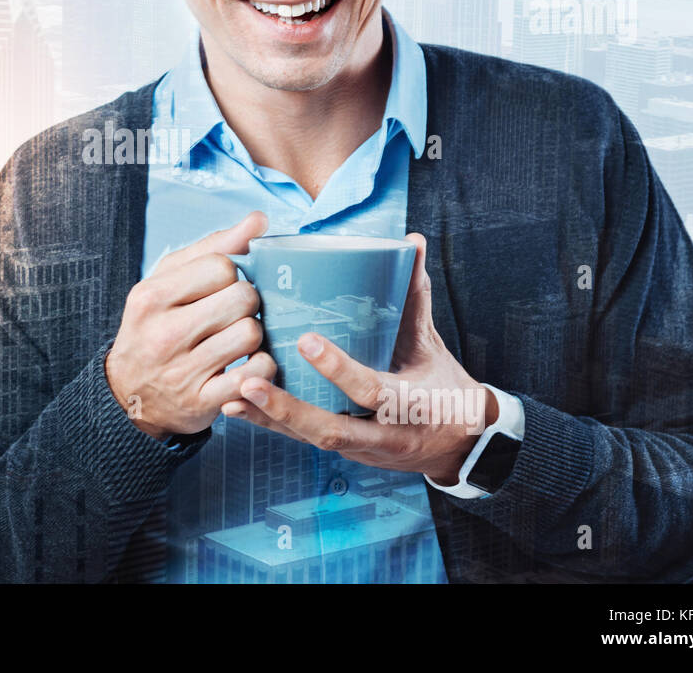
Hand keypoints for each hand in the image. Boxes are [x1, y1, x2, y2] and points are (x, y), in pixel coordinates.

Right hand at [105, 211, 277, 440]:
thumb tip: (259, 219)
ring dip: (254, 336)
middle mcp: (163, 334)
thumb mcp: (168, 281)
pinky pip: (255, 376)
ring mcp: (182, 372)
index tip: (223, 287)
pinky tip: (249, 364)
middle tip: (236, 313)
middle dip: (248, 303)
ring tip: (239, 338)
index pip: (221, 266)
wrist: (129, 394)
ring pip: (251, 335)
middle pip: (243, 298)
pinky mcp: (202, 402)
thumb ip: (214, 247)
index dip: (232, 273)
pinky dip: (262, 368)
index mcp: (151, 296)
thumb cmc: (155, 326)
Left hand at [220, 232, 497, 484]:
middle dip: (287, 407)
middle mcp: (383, 433)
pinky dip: (268, 424)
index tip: (306, 340)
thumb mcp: (431, 343)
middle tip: (250, 379)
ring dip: (270, 417)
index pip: (372, 390)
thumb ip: (414, 294)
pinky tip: (235, 406)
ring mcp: (360, 447)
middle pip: (330, 428)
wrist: (459, 444)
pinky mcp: (342, 451)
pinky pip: (301, 440)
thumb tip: (411, 241)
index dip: (339, 369)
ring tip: (234, 390)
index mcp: (411, 404)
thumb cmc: (443, 385)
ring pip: (309, 438)